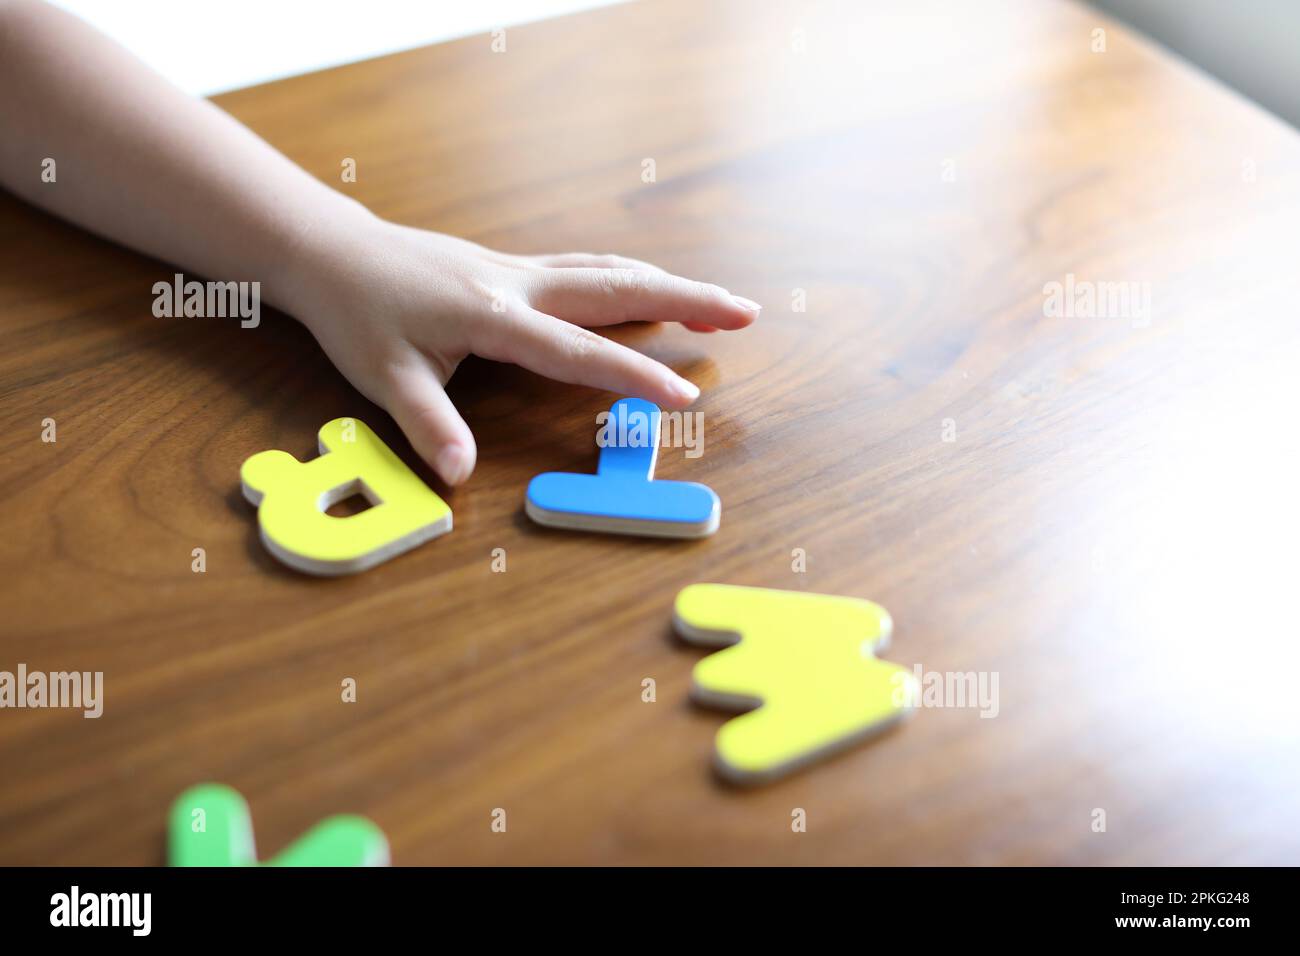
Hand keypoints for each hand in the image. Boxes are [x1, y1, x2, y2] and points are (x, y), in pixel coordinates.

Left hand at [285, 214, 759, 485]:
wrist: (334, 252)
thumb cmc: (357, 315)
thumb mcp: (384, 376)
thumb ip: (428, 425)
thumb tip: (459, 476)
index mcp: (496, 317)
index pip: (579, 352)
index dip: (633, 377)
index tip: (685, 397)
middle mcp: (520, 286)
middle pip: (618, 290)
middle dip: (687, 299)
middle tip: (746, 313)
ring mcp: (521, 271)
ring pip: (610, 272)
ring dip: (669, 283)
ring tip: (720, 301)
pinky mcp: (515, 269)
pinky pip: (589, 269)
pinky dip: (632, 277)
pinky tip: (649, 286)